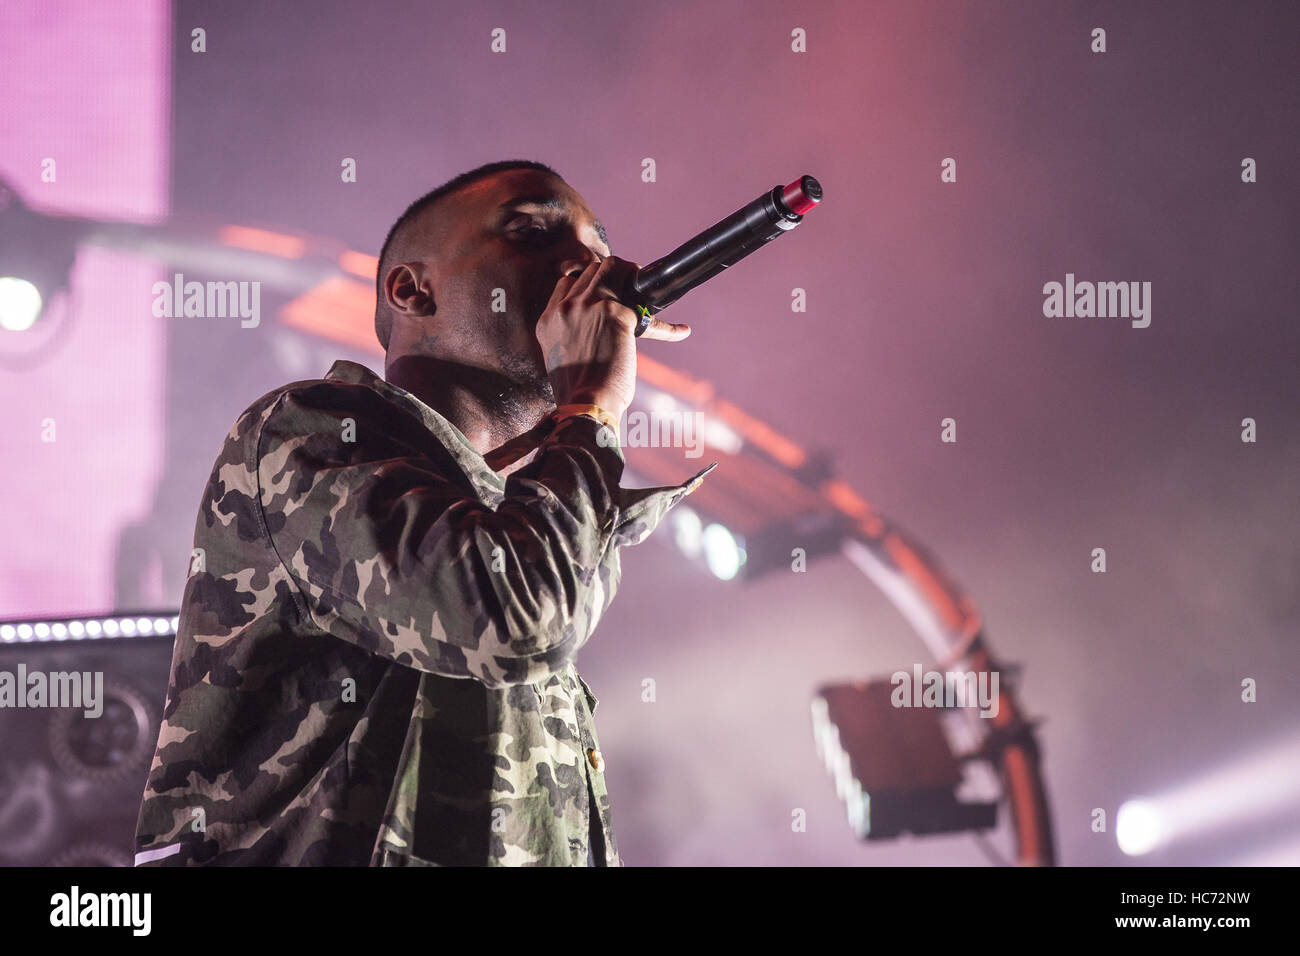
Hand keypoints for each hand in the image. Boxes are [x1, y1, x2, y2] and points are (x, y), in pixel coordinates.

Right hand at [536, 256, 689, 420]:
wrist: (585, 405)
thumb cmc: (578, 392)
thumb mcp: (561, 356)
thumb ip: (572, 333)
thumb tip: (596, 329)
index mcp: (549, 320)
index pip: (569, 283)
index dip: (589, 285)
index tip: (604, 296)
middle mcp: (565, 307)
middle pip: (592, 270)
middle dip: (613, 276)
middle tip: (631, 289)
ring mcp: (589, 306)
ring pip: (612, 266)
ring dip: (631, 275)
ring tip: (646, 291)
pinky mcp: (615, 314)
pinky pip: (645, 306)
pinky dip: (666, 325)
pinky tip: (681, 332)